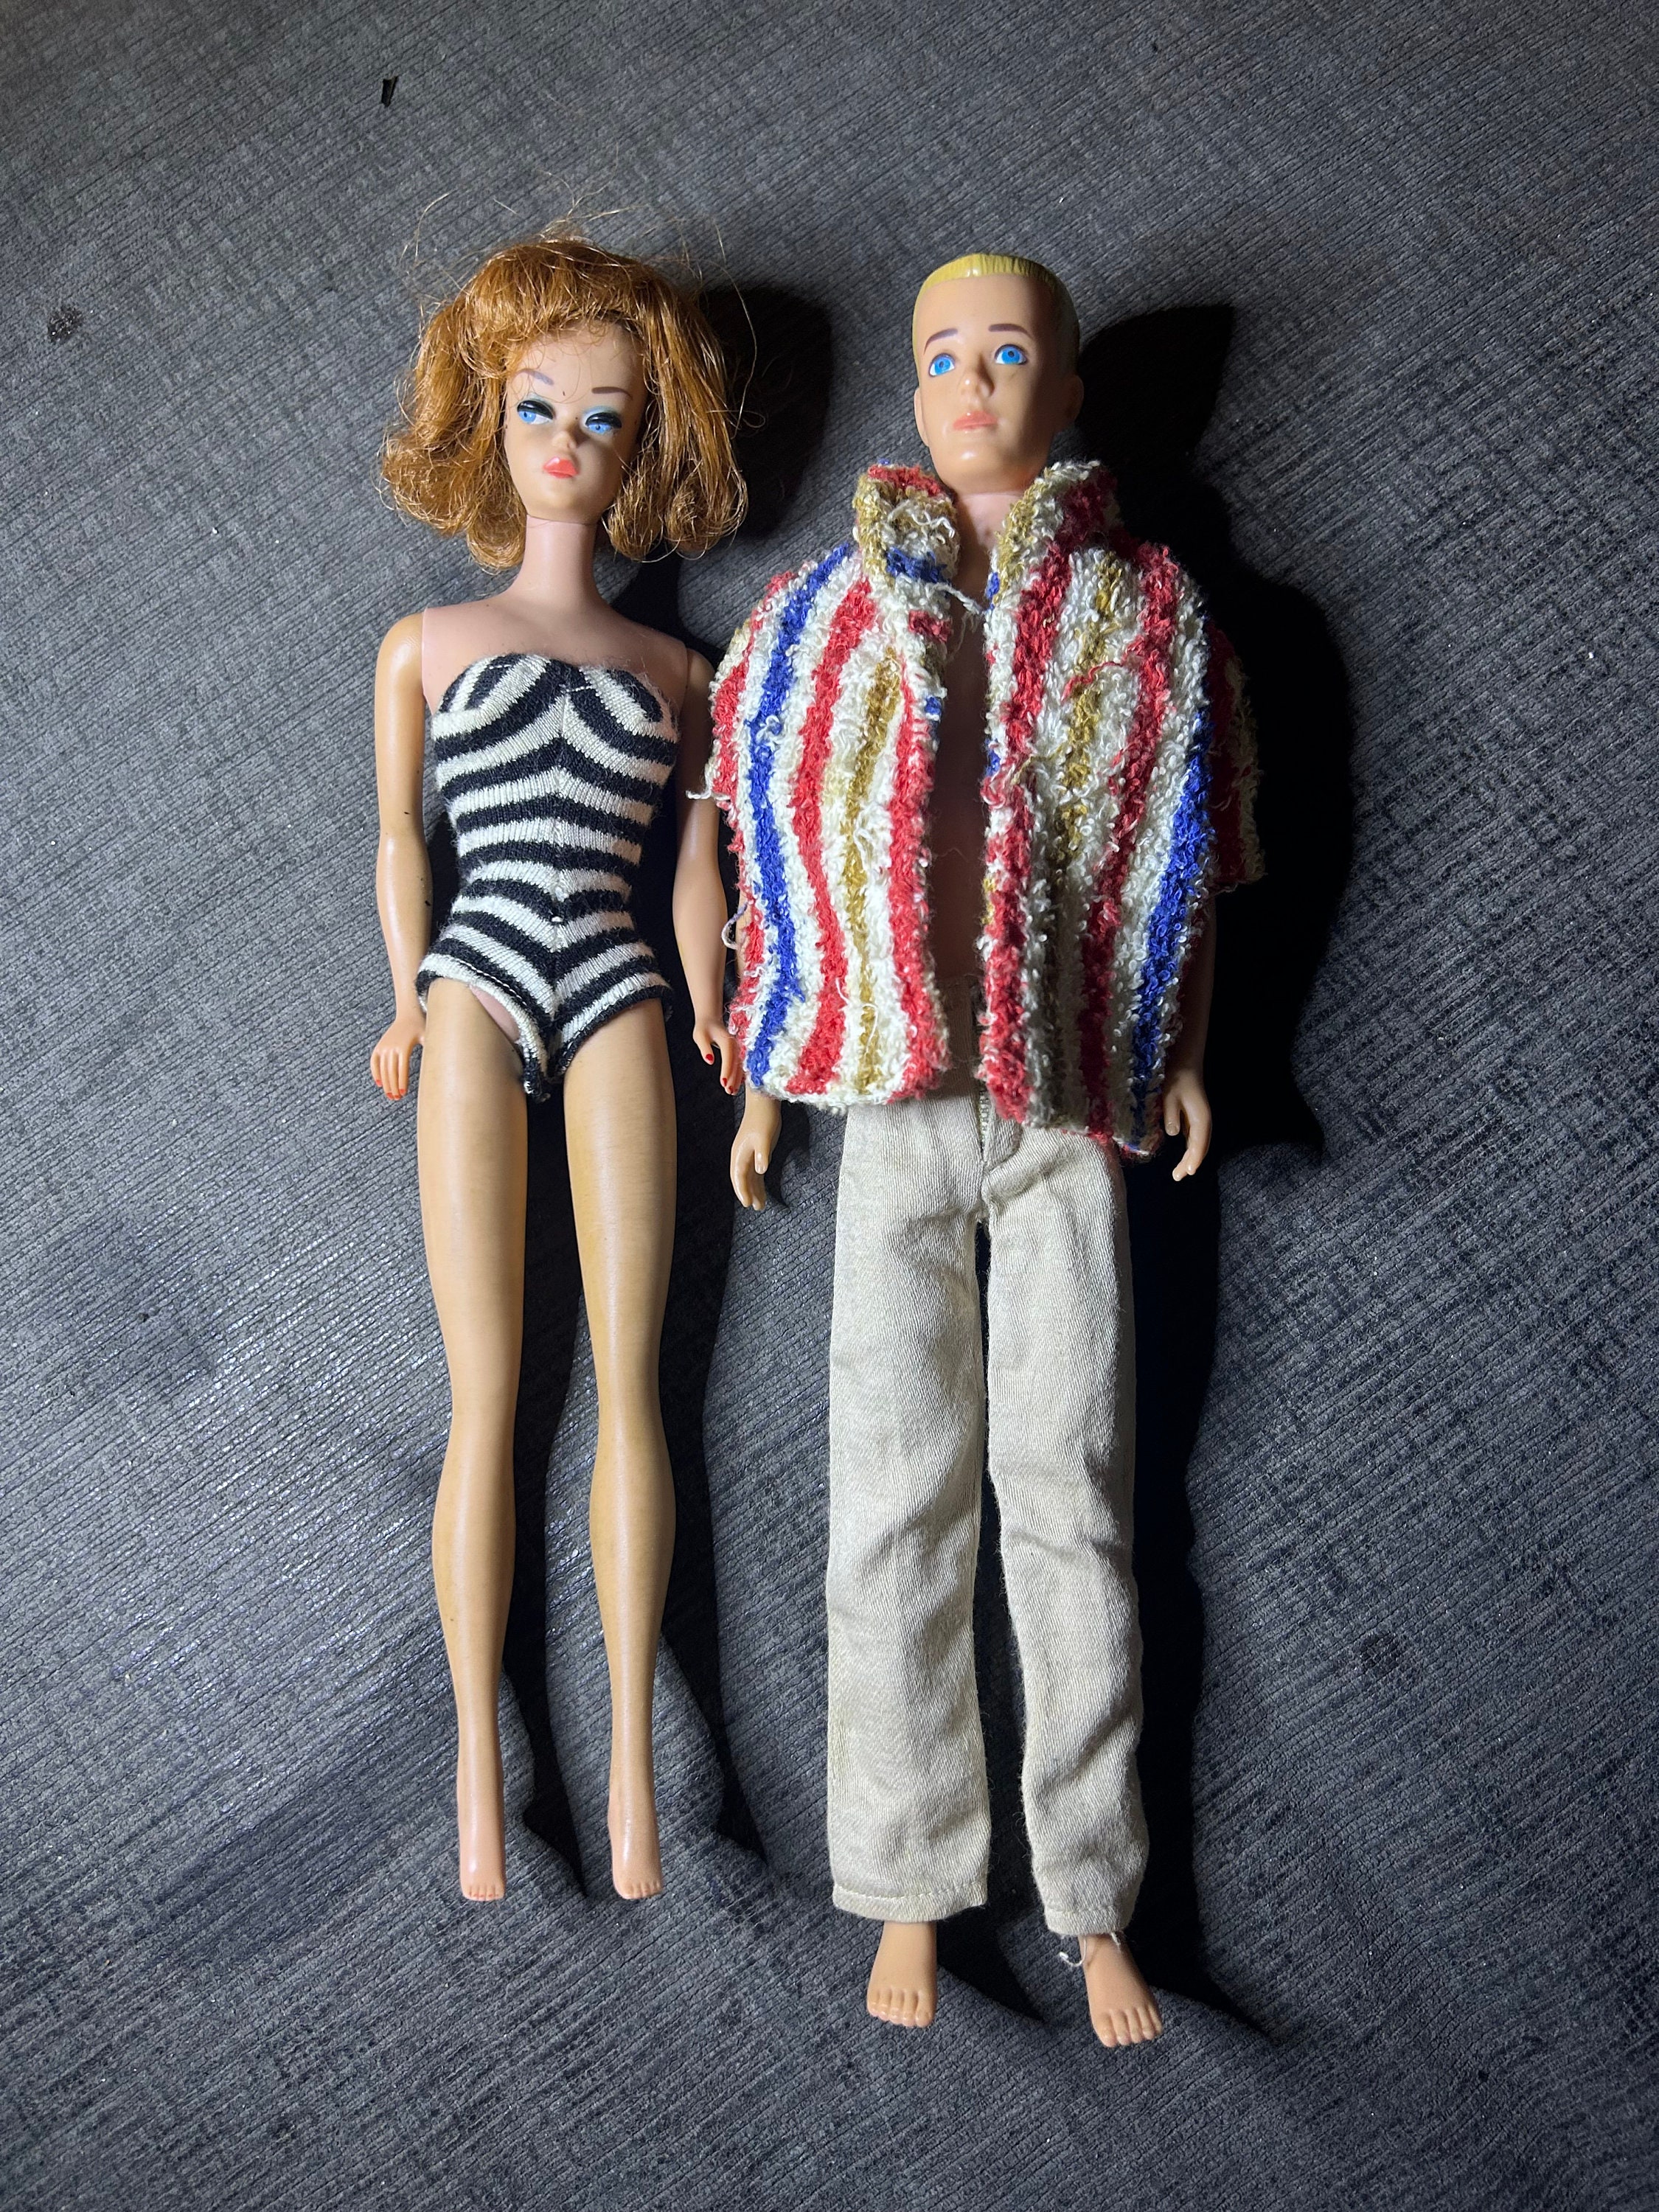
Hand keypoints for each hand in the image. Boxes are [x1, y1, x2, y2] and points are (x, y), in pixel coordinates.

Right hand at [371, 1009, 424, 1100]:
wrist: (408, 1015)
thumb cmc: (421, 1028)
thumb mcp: (428, 1037)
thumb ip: (433, 1048)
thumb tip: (444, 1063)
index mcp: (404, 1046)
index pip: (401, 1068)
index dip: (401, 1082)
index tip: (404, 1093)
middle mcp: (392, 1046)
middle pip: (390, 1071)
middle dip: (393, 1086)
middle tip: (397, 1098)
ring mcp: (384, 1046)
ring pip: (382, 1068)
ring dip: (386, 1083)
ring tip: (390, 1095)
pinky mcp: (379, 1046)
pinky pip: (374, 1061)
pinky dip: (375, 1072)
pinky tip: (379, 1084)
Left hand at [693, 1016, 742, 1094]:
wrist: (711, 1020)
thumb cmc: (704, 1028)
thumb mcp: (700, 1036)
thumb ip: (705, 1048)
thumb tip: (709, 1060)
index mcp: (727, 1041)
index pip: (728, 1058)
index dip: (726, 1071)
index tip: (723, 1083)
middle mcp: (735, 1045)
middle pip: (736, 1064)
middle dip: (733, 1079)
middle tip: (729, 1091)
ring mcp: (737, 1049)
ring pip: (739, 1066)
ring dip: (737, 1079)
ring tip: (732, 1091)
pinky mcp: (737, 1052)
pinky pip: (739, 1065)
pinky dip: (738, 1075)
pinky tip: (737, 1084)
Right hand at [731, 1091, 782, 1211]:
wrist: (764, 1102)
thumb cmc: (763, 1118)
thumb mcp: (765, 1136)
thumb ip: (762, 1154)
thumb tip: (761, 1170)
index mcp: (740, 1153)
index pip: (739, 1177)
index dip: (742, 1191)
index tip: (747, 1203)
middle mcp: (741, 1155)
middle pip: (742, 1179)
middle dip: (748, 1193)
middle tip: (756, 1207)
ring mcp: (748, 1154)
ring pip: (749, 1177)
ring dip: (754, 1190)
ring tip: (761, 1204)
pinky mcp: (757, 1151)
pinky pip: (755, 1172)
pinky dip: (758, 1182)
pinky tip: (762, 1190)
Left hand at [1162, 1066, 1210, 1180]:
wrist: (1185, 1063)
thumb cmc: (1176, 1078)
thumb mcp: (1170, 1096)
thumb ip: (1171, 1115)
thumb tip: (1173, 1134)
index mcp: (1201, 1118)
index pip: (1198, 1144)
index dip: (1193, 1160)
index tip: (1187, 1173)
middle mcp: (1204, 1121)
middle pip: (1200, 1148)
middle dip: (1190, 1163)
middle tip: (1178, 1177)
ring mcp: (1200, 1119)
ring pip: (1198, 1144)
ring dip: (1191, 1158)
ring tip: (1181, 1172)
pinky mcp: (1195, 1117)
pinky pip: (1194, 1138)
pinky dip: (1190, 1149)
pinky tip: (1184, 1156)